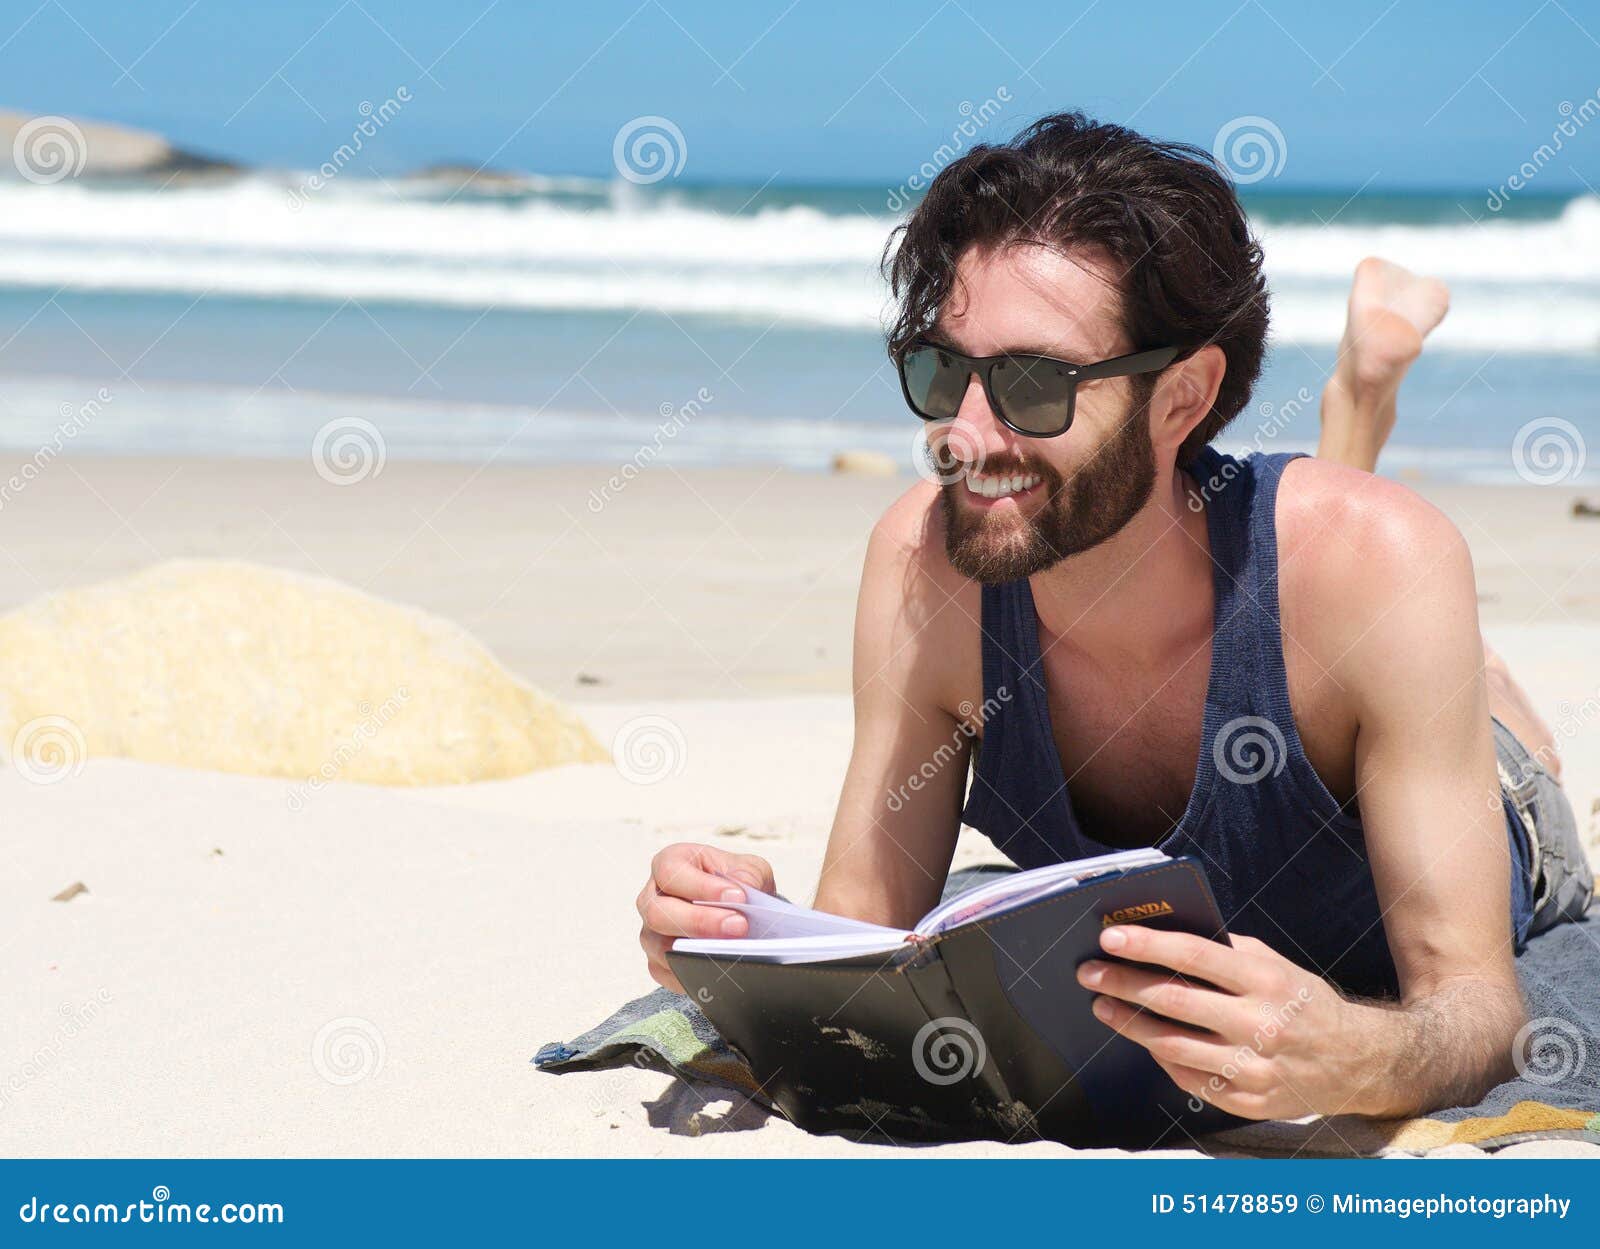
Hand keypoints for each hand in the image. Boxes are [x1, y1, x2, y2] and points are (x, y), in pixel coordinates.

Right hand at [636, 843, 775, 992]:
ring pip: (660, 946)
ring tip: (735, 950)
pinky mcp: (657, 962)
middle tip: (739, 926)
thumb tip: (744, 892)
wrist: (743, 914)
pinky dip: (695, 973)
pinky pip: (668, 973)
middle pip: (658, 913)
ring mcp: (651, 932)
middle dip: (701, 922)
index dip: (701, 886)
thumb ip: (748, 875)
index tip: (737, 896)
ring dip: (698, 951)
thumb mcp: (750, 869)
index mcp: (669, 864)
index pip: (671, 872)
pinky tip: (722, 970)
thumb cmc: (737, 885)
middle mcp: (652, 897)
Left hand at [1076, 926, 1360, 1120]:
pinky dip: (1162, 1058)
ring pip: (1172, 1045)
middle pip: (1174, 1001)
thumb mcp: (1276, 965)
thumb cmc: (1304, 1003)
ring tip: (1103, 1006)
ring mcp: (1254, 1068)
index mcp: (1266, 980)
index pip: (1194, 955)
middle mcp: (1260, 1024)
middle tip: (1089, 972)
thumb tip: (1163, 935)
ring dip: (1129, 1024)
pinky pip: (1189, 1079)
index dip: (1147, 945)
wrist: (1358, 1062)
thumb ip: (1226, 951)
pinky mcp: (1249, 1101)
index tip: (1110, 938)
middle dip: (1123, 984)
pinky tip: (1146, 1041)